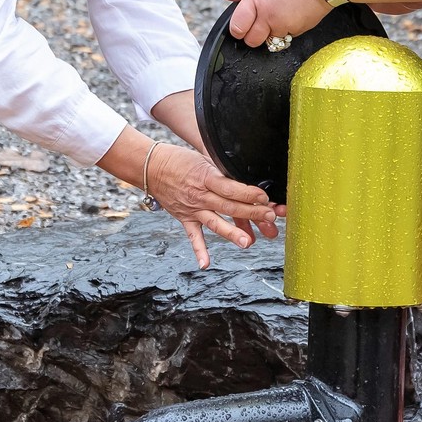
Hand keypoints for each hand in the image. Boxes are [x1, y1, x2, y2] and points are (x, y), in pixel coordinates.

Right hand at [148, 143, 283, 267]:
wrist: (152, 168)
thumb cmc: (180, 160)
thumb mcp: (204, 158)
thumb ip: (223, 171)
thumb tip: (244, 178)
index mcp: (206, 177)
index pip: (231, 188)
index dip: (249, 193)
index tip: (265, 198)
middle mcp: (200, 195)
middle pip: (229, 206)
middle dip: (252, 212)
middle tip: (270, 217)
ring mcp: (192, 209)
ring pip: (215, 223)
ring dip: (231, 233)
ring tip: (247, 242)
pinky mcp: (185, 218)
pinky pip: (193, 236)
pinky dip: (199, 250)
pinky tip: (206, 264)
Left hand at [223, 0, 330, 48]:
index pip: (237, 27)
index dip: (237, 29)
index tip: (242, 26)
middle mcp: (268, 15)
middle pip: (252, 40)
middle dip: (253, 35)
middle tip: (259, 24)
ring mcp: (284, 24)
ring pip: (270, 40)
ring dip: (272, 32)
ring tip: (281, 13)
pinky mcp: (298, 30)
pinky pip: (287, 36)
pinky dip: (288, 29)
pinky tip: (293, 13)